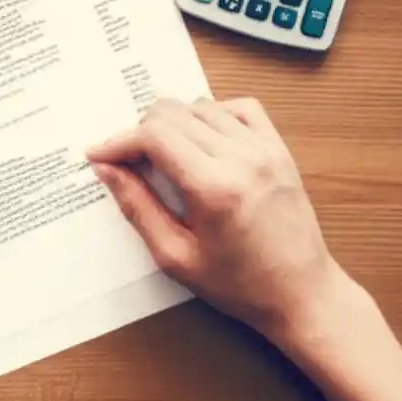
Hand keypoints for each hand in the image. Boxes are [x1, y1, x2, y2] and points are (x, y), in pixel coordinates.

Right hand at [87, 97, 357, 343]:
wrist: (302, 294)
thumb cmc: (240, 285)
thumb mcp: (175, 256)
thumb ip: (138, 207)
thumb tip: (107, 170)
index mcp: (214, 188)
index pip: (153, 136)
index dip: (118, 141)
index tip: (99, 155)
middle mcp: (242, 159)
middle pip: (172, 113)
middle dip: (140, 132)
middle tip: (128, 161)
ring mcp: (265, 150)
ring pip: (201, 106)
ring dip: (174, 123)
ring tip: (164, 155)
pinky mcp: (279, 149)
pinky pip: (240, 108)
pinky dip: (212, 114)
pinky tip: (202, 139)